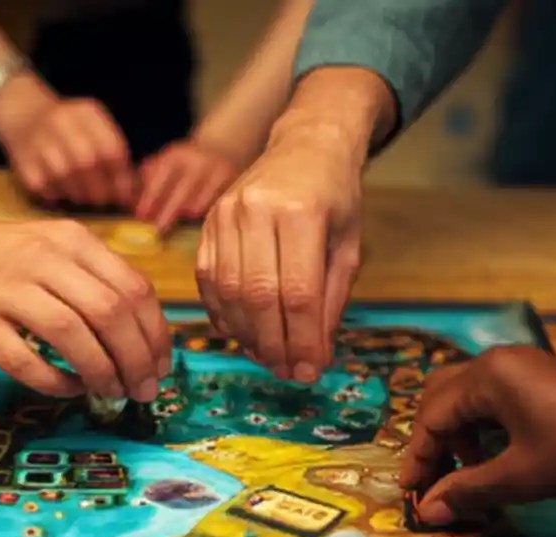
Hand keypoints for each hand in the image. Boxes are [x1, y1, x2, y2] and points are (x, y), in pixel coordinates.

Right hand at [0, 80, 136, 207]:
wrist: (23, 114)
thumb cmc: (69, 128)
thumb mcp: (93, 125)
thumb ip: (114, 151)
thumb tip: (132, 190)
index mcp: (85, 113)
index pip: (110, 149)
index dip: (122, 178)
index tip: (126, 195)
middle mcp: (61, 122)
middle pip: (88, 163)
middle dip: (102, 189)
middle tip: (106, 200)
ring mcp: (39, 142)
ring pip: (67, 178)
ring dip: (81, 194)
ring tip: (86, 196)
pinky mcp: (23, 163)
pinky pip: (47, 189)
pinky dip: (59, 196)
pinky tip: (63, 191)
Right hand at [0, 218, 170, 401]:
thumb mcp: (53, 249)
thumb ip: (97, 280)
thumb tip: (147, 336)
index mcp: (71, 240)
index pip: (133, 288)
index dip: (156, 334)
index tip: (162, 365)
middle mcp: (42, 259)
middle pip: (110, 312)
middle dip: (137, 358)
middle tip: (144, 389)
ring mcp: (6, 291)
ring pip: (72, 335)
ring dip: (102, 371)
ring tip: (113, 392)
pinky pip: (26, 361)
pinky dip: (56, 381)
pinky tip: (70, 388)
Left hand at [135, 140, 240, 231]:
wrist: (222, 149)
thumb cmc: (185, 163)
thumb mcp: (165, 162)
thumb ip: (148, 178)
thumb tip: (129, 199)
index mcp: (175, 156)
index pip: (160, 178)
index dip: (149, 198)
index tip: (140, 216)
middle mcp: (197, 162)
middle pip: (180, 193)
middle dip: (167, 213)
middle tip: (157, 230)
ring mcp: (217, 173)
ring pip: (199, 203)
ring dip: (186, 219)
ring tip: (177, 230)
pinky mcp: (233, 184)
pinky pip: (215, 207)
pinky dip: (205, 219)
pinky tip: (198, 228)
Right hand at [199, 124, 362, 382]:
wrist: (306, 147)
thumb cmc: (335, 198)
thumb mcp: (348, 247)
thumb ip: (330, 301)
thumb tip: (313, 355)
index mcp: (302, 212)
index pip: (298, 293)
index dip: (303, 340)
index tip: (311, 370)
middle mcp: (258, 209)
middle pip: (258, 295)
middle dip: (273, 344)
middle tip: (288, 371)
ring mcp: (226, 212)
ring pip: (228, 291)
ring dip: (246, 334)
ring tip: (268, 357)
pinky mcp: (208, 222)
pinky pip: (207, 279)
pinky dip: (222, 314)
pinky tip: (242, 333)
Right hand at [399, 347, 555, 524]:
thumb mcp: (522, 477)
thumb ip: (468, 490)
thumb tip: (428, 510)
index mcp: (488, 376)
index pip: (433, 417)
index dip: (419, 459)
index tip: (412, 495)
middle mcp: (498, 362)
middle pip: (442, 398)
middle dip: (433, 443)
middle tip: (435, 484)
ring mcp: (521, 367)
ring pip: (468, 399)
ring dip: (459, 437)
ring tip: (468, 477)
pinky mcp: (540, 379)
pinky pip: (493, 400)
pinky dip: (483, 430)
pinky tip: (494, 460)